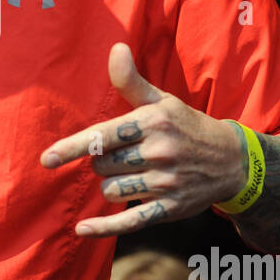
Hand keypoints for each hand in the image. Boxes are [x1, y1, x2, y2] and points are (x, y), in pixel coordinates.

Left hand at [39, 42, 246, 237]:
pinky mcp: (170, 208)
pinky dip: (104, 228)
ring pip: (111, 191)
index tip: (47, 159)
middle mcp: (160, 152)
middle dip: (100, 163)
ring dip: (110, 185)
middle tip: (120, 156)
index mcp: (153, 123)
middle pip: (101, 166)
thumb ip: (132, 81)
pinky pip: (130, 221)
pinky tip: (82, 230)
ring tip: (128, 174)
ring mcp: (166, 183)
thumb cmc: (186, 126)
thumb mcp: (161, 101)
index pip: (103, 136)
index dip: (72, 148)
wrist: (232, 161)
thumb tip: (116, 49)